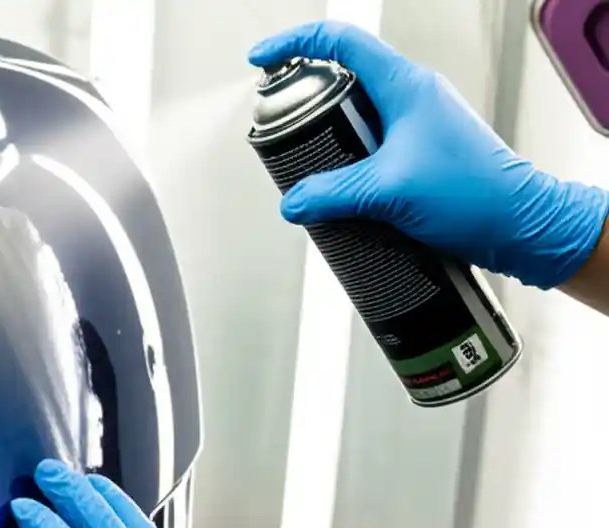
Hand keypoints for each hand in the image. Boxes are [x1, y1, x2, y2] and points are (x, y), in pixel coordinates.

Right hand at [249, 21, 608, 288]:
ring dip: (328, 139)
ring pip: (356, 118)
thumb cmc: (475, 194)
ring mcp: (416, 126)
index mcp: (405, 85)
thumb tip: (293, 200)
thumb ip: (331, 194)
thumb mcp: (388, 191)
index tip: (264, 60)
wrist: (521, 226)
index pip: (341, 42)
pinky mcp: (417, 155)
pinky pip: (371, 148)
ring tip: (309, 166)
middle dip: (306, 101)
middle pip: (342, 80)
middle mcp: (411, 98)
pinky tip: (339, 192)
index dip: (295, 44)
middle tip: (282, 124)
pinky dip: (348, 164)